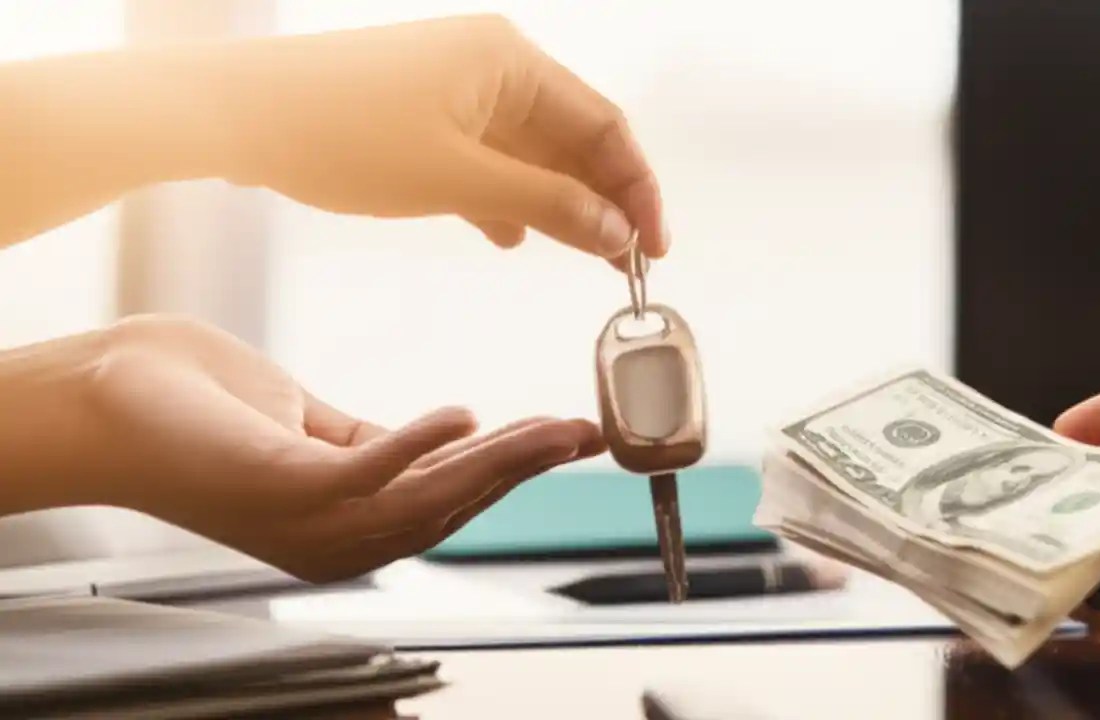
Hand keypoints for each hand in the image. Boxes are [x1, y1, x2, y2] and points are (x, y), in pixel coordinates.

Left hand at [0, 315, 602, 581]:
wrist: (97, 400)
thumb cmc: (192, 407)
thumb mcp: (305, 426)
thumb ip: (372, 442)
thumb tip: (447, 440)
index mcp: (341, 520)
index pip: (444, 502)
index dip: (512, 471)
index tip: (568, 437)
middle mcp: (331, 537)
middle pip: (450, 508)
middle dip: (524, 469)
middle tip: (582, 434)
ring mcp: (307, 519)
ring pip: (425, 499)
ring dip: (496, 461)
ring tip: (548, 428)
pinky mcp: (281, 486)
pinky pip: (365, 476)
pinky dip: (418, 447)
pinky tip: (461, 416)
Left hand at [220, 14, 664, 267]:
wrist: (232, 115)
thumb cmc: (342, 136)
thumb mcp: (459, 180)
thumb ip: (550, 205)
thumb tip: (619, 233)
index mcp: (512, 60)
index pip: (606, 126)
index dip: (639, 190)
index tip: (655, 252)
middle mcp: (492, 63)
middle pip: (573, 137)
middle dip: (602, 201)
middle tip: (625, 267)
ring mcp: (455, 87)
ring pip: (530, 152)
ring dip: (557, 204)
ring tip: (581, 259)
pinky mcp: (423, 113)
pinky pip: (486, 156)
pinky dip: (506, 196)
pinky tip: (510, 236)